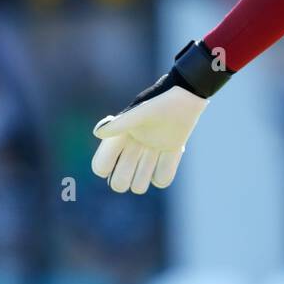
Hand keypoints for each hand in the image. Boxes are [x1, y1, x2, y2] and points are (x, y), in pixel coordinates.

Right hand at [91, 73, 206, 192]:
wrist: (186, 97)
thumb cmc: (159, 102)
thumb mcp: (140, 113)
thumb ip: (119, 124)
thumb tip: (97, 132)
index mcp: (117, 140)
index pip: (100, 167)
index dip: (105, 166)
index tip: (121, 147)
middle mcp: (130, 151)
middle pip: (118, 183)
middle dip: (127, 175)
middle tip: (141, 152)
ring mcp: (148, 156)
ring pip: (139, 186)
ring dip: (147, 174)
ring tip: (157, 151)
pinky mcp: (166, 158)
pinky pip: (161, 180)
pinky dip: (165, 172)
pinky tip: (172, 152)